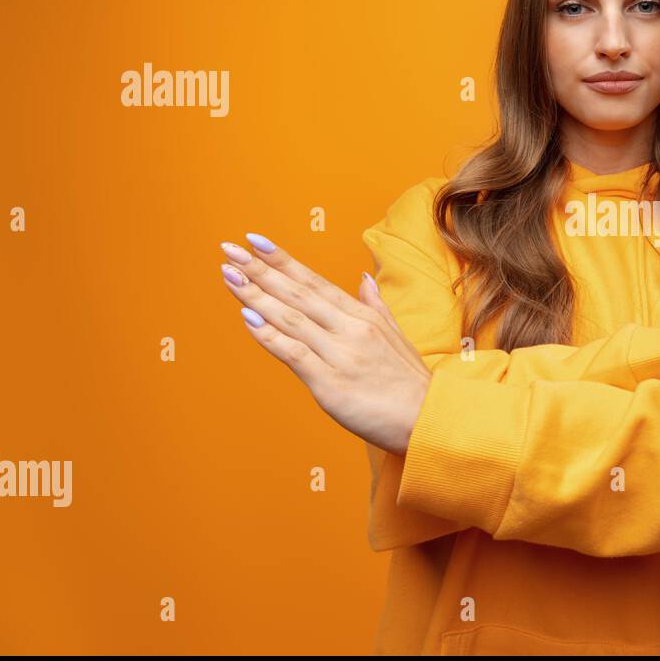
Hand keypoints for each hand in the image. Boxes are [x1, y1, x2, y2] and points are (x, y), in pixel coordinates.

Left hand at [216, 234, 431, 454]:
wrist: (429, 419)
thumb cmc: (410, 383)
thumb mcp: (396, 335)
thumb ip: (375, 306)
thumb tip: (363, 279)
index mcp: (363, 316)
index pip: (315, 281)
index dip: (283, 260)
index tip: (255, 241)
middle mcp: (351, 329)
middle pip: (298, 293)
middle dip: (260, 270)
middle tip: (230, 249)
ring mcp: (340, 355)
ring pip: (291, 318)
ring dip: (256, 296)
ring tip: (230, 275)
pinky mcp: (331, 384)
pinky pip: (294, 354)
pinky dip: (269, 335)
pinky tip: (248, 318)